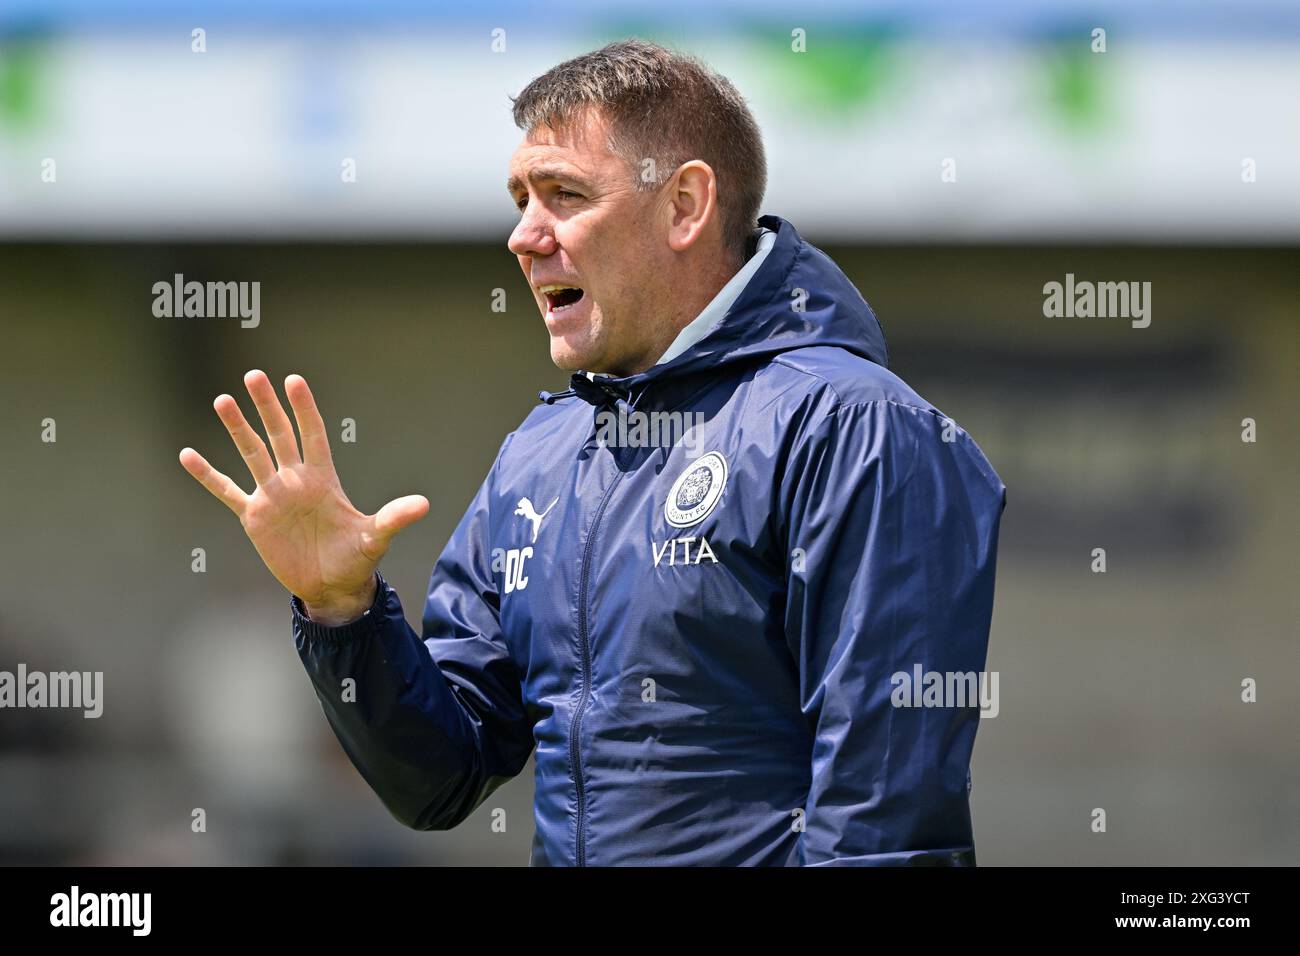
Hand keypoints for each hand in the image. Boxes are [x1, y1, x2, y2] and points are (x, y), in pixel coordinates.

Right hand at [179, 370, 428, 624]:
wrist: (332, 586)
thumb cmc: (356, 558)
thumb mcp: (375, 537)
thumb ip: (394, 518)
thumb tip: (424, 505)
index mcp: (323, 478)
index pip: (312, 435)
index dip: (304, 409)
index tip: (294, 380)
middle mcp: (295, 481)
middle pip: (279, 435)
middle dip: (268, 406)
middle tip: (255, 375)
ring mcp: (273, 496)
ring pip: (252, 454)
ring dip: (237, 429)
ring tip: (223, 400)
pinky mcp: (254, 517)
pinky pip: (226, 491)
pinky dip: (208, 475)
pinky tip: (188, 454)